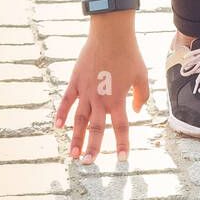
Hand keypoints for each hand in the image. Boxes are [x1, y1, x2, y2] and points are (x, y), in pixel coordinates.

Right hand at [54, 30, 150, 162]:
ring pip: (79, 119)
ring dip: (75, 137)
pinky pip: (66, 100)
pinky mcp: (76, 81)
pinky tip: (57, 126)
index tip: (121, 159)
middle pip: (96, 128)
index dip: (121, 144)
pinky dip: (61, 113)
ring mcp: (86, 91)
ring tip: (72, 154)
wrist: (111, 35)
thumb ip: (141, 96)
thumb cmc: (129, 54)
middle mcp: (100, 99)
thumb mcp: (142, 76)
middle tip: (87, 164)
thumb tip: (138, 111)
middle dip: (92, 148)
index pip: (121, 127)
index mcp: (118, 99)